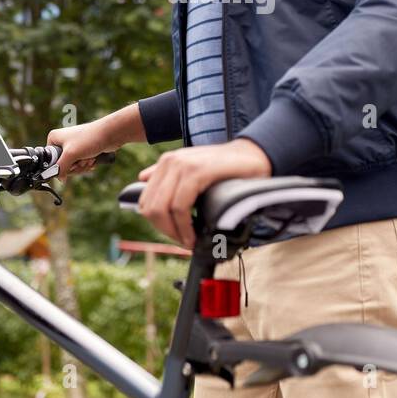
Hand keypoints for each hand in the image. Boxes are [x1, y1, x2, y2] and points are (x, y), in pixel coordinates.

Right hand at [46, 119, 118, 180]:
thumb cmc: (90, 138)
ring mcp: (73, 146)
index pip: (51, 160)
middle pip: (63, 165)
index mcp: (54, 138)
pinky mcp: (82, 151)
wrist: (110, 134)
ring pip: (73, 166)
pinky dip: (87, 164)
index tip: (71, 163)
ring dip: (82, 165)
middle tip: (82, 160)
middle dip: (75, 166)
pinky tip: (93, 159)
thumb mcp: (71, 154)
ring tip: (89, 158)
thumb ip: (61, 168)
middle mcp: (62, 141)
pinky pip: (81, 164)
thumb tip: (60, 179)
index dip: (61, 166)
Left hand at [136, 139, 271, 248]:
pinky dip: (185, 226)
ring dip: (175, 232)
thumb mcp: (193, 169)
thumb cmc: (226, 168)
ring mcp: (182, 165)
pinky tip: (194, 235)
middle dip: (165, 230)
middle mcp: (170, 162)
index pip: (145, 201)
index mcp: (166, 163)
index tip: (176, 235)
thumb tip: (142, 177)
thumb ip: (168, 174)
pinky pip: (180, 206)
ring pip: (162, 209)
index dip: (158, 224)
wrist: (254, 156)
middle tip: (184, 241)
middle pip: (150, 208)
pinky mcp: (197, 172)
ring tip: (190, 241)